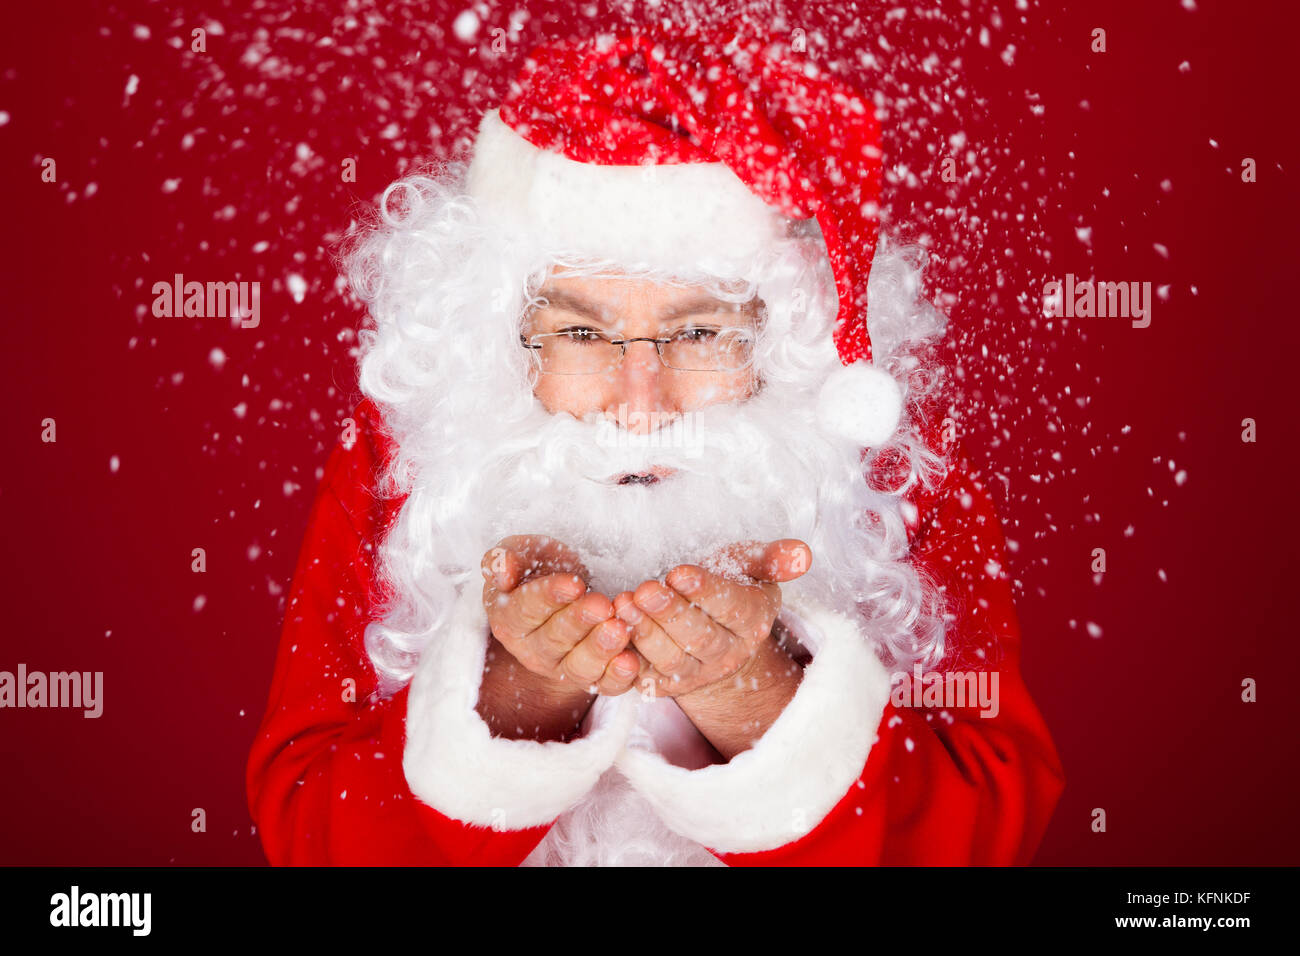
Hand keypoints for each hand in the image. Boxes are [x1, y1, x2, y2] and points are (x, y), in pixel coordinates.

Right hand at [481, 535, 641, 696]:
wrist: (569, 592)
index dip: (549, 597)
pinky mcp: (591, 678)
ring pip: (578, 666)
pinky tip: (631, 661)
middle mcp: (532, 649)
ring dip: (600, 650)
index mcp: (510, 619)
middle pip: (554, 639)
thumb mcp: (522, 554)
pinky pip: (603, 684)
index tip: (573, 584)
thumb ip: (504, 559)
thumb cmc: (541, 569)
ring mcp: (561, 667)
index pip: (526, 609)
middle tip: (602, 606)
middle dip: (580, 621)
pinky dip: (618, 676)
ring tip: (619, 630)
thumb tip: (502, 572)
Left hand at [612, 539, 811, 698]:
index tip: (678, 572)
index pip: (730, 607)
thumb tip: (801, 554)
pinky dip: (625, 660)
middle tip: (645, 589)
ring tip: (623, 605)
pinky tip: (611, 633)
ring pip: (671, 660)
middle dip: (670, 613)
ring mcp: (695, 673)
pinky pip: (644, 678)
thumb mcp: (751, 567)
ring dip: (644, 633)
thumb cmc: (729, 586)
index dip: (705, 592)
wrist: (712, 630)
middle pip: (699, 638)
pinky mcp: (664, 685)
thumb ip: (771, 559)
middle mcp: (727, 653)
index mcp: (752, 620)